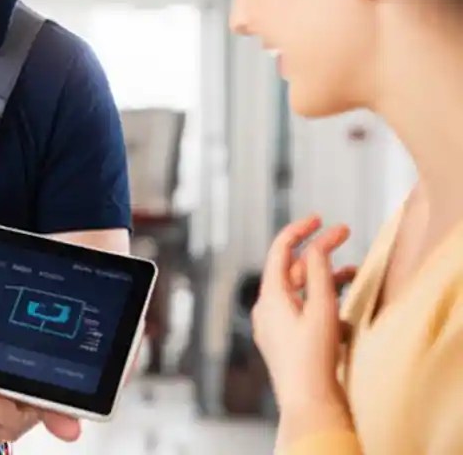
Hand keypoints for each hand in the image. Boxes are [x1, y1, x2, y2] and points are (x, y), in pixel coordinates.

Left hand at [252, 216, 351, 411]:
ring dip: (324, 278)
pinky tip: (344, 313)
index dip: (298, 230)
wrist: (309, 402)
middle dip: (319, 251)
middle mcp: (267, 308)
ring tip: (352, 272)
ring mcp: (275, 325)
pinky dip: (321, 304)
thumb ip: (320, 273)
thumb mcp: (321, 308)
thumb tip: (316, 246)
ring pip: (300, 291)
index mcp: (270, 296)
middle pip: (292, 269)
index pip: (280, 251)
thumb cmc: (313, 357)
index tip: (319, 218)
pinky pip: (302, 311)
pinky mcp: (286, 341)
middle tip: (345, 234)